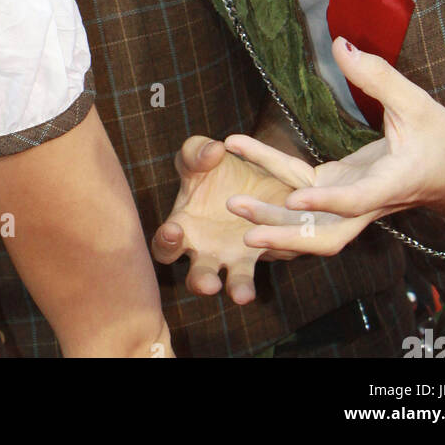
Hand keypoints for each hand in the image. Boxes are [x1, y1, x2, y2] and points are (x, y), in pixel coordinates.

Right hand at [151, 135, 296, 304]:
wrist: (253, 172)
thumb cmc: (214, 168)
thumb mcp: (200, 153)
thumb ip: (197, 150)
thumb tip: (212, 150)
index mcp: (182, 229)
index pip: (165, 246)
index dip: (166, 242)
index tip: (174, 231)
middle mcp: (206, 250)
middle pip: (197, 278)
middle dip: (201, 282)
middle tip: (208, 282)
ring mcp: (236, 256)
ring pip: (234, 282)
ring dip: (238, 288)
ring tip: (243, 293)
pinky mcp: (264, 251)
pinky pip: (273, 259)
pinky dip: (273, 254)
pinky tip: (279, 246)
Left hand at [223, 38, 444, 257]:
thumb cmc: (444, 141)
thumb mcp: (418, 103)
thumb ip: (378, 76)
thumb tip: (340, 44)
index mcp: (391, 184)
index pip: (356, 200)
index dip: (326, 200)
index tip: (294, 198)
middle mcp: (367, 202)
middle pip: (326, 234)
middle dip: (286, 234)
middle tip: (244, 228)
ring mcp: (351, 200)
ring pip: (312, 225)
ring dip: (274, 221)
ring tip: (233, 208)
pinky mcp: (341, 190)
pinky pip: (305, 199)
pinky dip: (277, 196)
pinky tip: (244, 178)